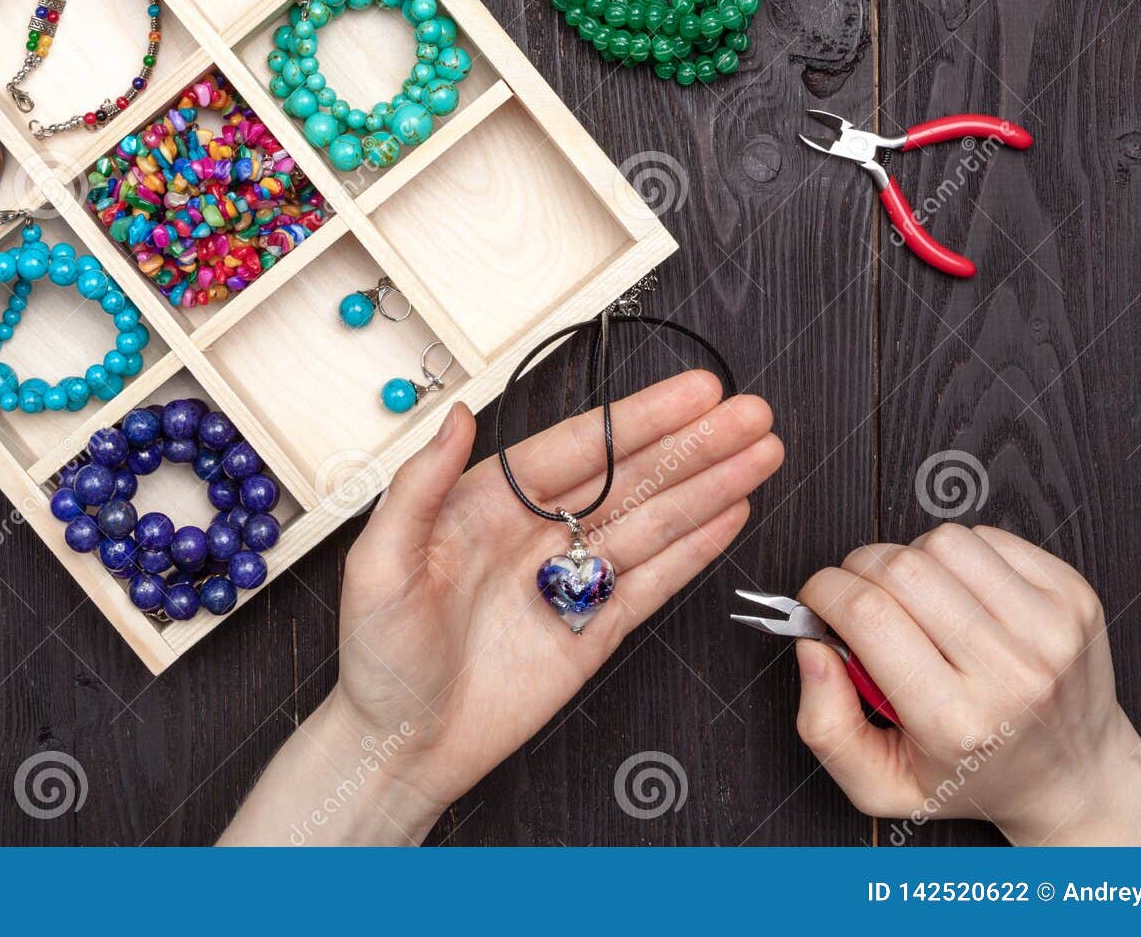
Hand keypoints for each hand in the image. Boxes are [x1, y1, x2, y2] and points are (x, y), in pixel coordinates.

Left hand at [221, 370, 782, 844]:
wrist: (399, 748)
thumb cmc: (377, 661)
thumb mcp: (380, 564)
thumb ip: (419, 486)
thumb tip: (460, 416)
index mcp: (489, 504)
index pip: (580, 448)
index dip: (642, 418)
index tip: (693, 393)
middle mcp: (539, 533)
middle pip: (631, 476)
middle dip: (695, 444)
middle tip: (751, 414)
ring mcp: (572, 580)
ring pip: (654, 520)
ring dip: (710, 486)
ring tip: (762, 452)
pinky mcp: (594, 629)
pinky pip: (655, 579)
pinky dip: (696, 548)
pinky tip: (731, 511)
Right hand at [793, 523, 1140, 845]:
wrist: (1076, 778)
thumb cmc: (973, 778)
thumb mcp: (882, 787)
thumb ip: (826, 728)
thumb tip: (811, 647)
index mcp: (957, 723)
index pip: (868, 615)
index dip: (824, 593)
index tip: (817, 602)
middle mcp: (1012, 673)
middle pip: (902, 568)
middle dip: (859, 570)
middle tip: (859, 598)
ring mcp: (1050, 630)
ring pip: (943, 542)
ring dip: (911, 558)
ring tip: (917, 600)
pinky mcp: (1074, 596)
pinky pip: (988, 538)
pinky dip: (958, 554)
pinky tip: (960, 594)